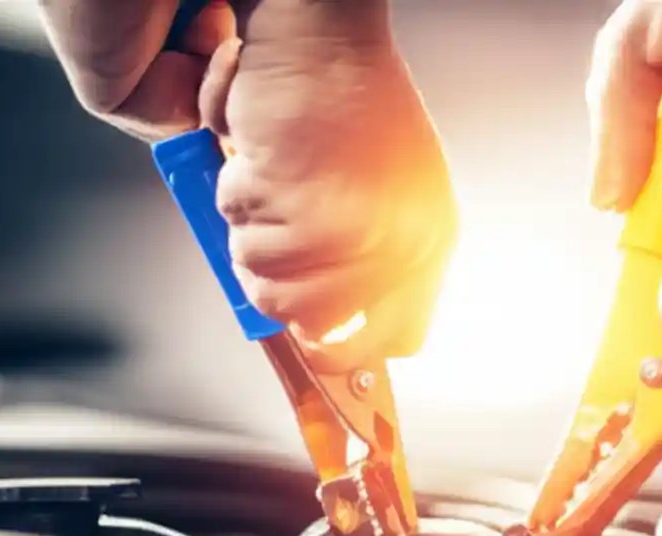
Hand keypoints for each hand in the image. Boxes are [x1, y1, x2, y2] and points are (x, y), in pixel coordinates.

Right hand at [39, 0, 457, 371]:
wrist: (318, 35)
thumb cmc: (339, 106)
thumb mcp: (376, 194)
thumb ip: (360, 263)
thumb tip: (325, 335)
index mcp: (427, 242)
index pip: (396, 341)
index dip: (349, 362)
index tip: (321, 373)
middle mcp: (400, 246)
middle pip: (316, 331)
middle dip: (276, 287)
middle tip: (270, 233)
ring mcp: (354, 234)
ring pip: (268, 291)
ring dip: (250, 237)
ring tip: (270, 180)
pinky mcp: (304, 212)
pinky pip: (242, 244)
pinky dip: (234, 200)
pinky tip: (259, 156)